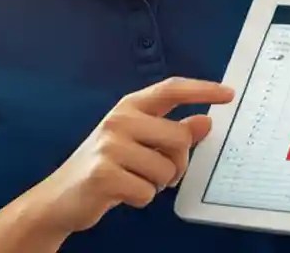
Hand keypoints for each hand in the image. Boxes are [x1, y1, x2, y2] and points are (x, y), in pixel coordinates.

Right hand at [28, 77, 234, 236]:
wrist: (61, 197)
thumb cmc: (105, 166)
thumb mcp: (138, 143)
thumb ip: (171, 131)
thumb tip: (206, 121)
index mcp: (129, 107)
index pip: (171, 89)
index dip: (202, 90)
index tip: (229, 94)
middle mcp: (119, 120)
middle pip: (179, 137)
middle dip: (177, 162)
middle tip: (157, 172)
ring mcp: (109, 146)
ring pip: (166, 169)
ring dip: (156, 184)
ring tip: (133, 180)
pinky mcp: (104, 174)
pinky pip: (148, 192)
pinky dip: (141, 199)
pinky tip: (121, 193)